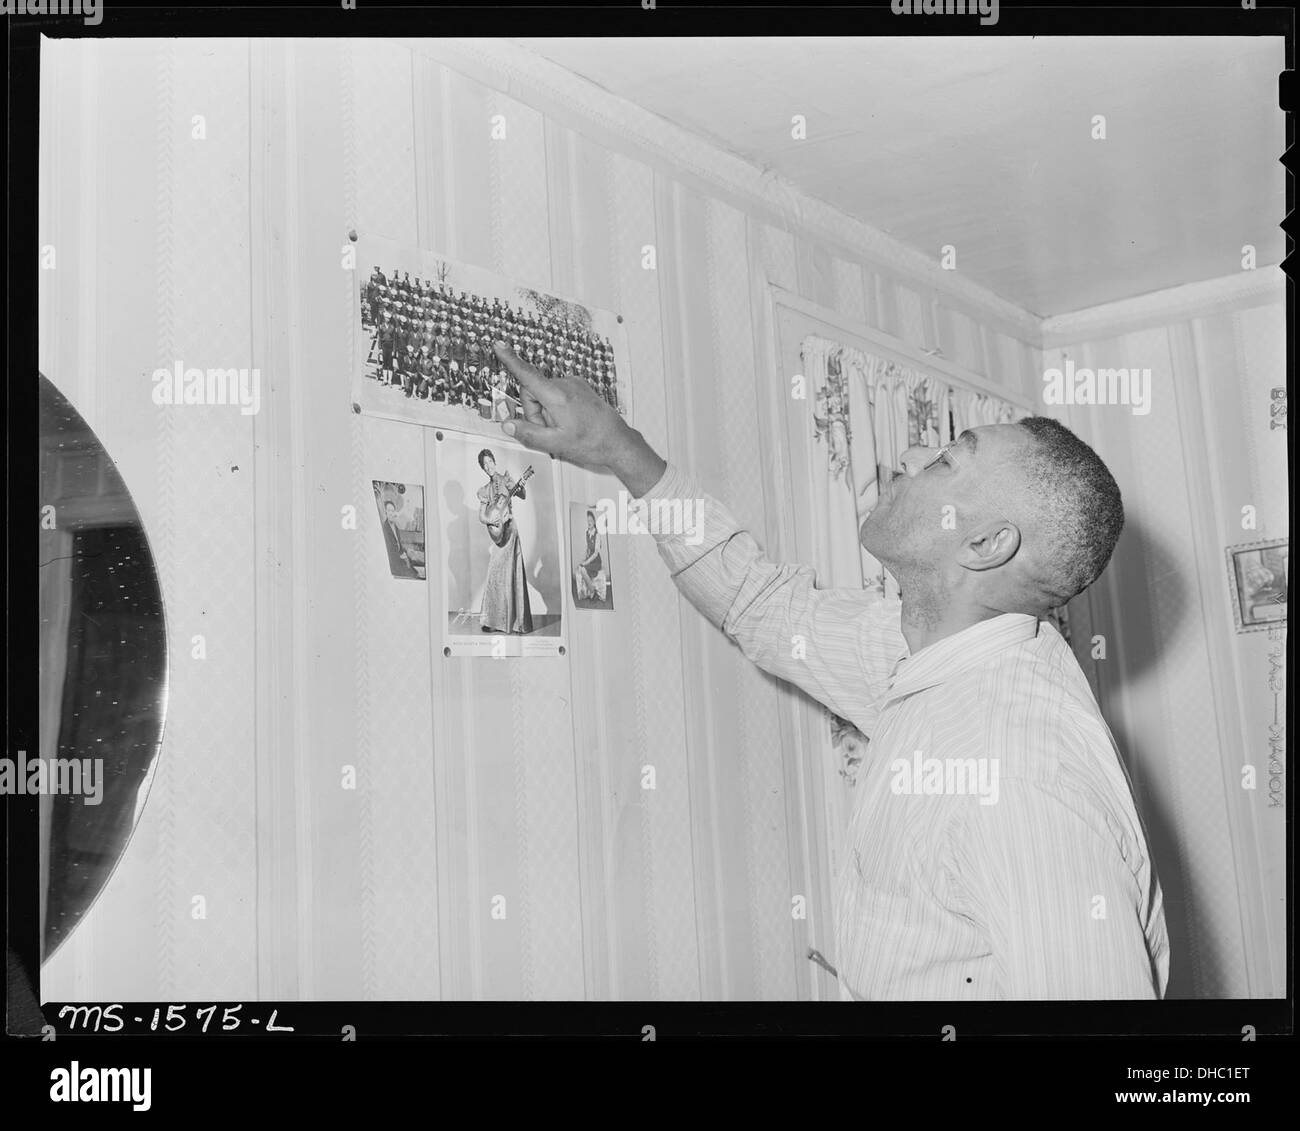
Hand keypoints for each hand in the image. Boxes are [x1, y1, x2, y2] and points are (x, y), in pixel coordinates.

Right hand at [492, 343, 665, 493]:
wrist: (617, 441)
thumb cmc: (591, 443)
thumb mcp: (555, 444)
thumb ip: (528, 434)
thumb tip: (507, 424)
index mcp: (558, 396)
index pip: (527, 375)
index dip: (511, 361)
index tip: (499, 346)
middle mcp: (566, 385)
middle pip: (532, 391)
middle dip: (534, 410)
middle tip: (549, 430)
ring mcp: (574, 384)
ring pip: (544, 393)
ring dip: (546, 410)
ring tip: (563, 427)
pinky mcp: (580, 387)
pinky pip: (556, 393)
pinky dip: (556, 406)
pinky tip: (569, 421)